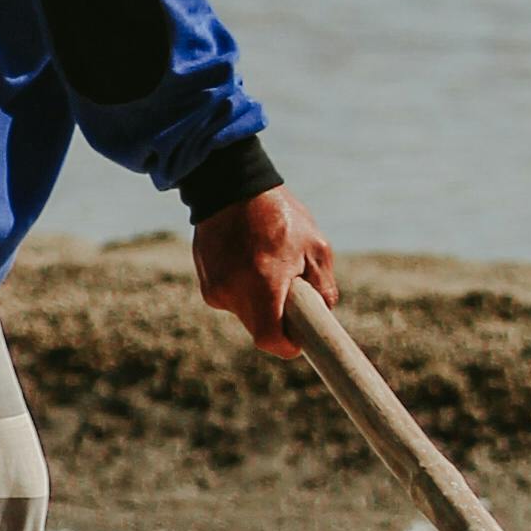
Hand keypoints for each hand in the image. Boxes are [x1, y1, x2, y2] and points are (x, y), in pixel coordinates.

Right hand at [193, 188, 335, 363]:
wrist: (230, 185)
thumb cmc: (279, 214)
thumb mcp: (315, 246)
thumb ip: (324, 287)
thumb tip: (323, 314)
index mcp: (262, 283)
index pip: (270, 339)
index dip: (287, 345)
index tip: (299, 339)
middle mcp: (232, 291)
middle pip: (259, 328)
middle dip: (277, 319)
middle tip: (291, 294)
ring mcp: (215, 287)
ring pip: (245, 313)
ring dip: (260, 301)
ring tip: (267, 265)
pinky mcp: (206, 282)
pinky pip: (231, 298)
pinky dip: (243, 288)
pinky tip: (248, 259)